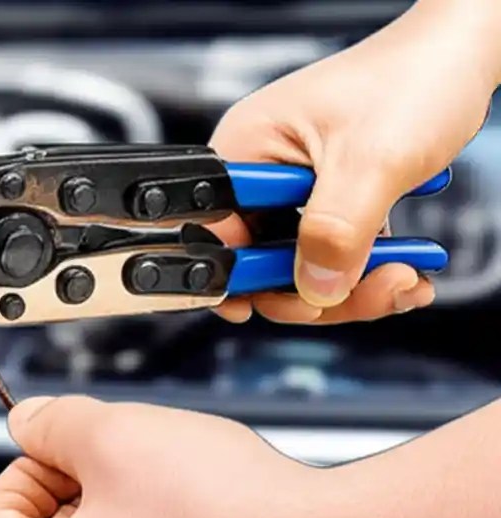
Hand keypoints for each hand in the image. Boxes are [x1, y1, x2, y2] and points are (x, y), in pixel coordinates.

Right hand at [209, 0, 495, 323]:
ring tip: (402, 275)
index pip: (215, 236)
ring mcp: (294, 191)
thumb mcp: (371, 161)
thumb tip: (313, 288)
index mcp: (245, 151)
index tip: (291, 297)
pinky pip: (331, 256)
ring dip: (353, 286)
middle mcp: (261, 173)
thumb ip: (336, 232)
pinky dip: (368, 273)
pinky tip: (403, 268)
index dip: (242, 279)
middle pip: (259, 264)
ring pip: (300, 268)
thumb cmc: (414, 79)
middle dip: (317, 288)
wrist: (463, 59)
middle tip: (369, 287)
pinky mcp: (329, 203)